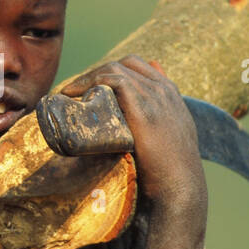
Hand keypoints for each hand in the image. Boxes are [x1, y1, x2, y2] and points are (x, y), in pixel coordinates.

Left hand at [61, 56, 206, 214]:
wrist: (179, 185)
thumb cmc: (170, 169)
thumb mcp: (169, 139)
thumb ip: (157, 123)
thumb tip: (135, 119)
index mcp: (170, 93)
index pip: (138, 66)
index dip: (113, 72)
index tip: (92, 87)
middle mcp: (163, 89)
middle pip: (125, 64)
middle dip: (99, 72)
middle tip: (78, 90)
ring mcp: (154, 95)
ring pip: (115, 69)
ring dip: (88, 77)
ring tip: (69, 92)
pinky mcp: (142, 106)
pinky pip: (113, 79)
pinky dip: (91, 82)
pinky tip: (75, 93)